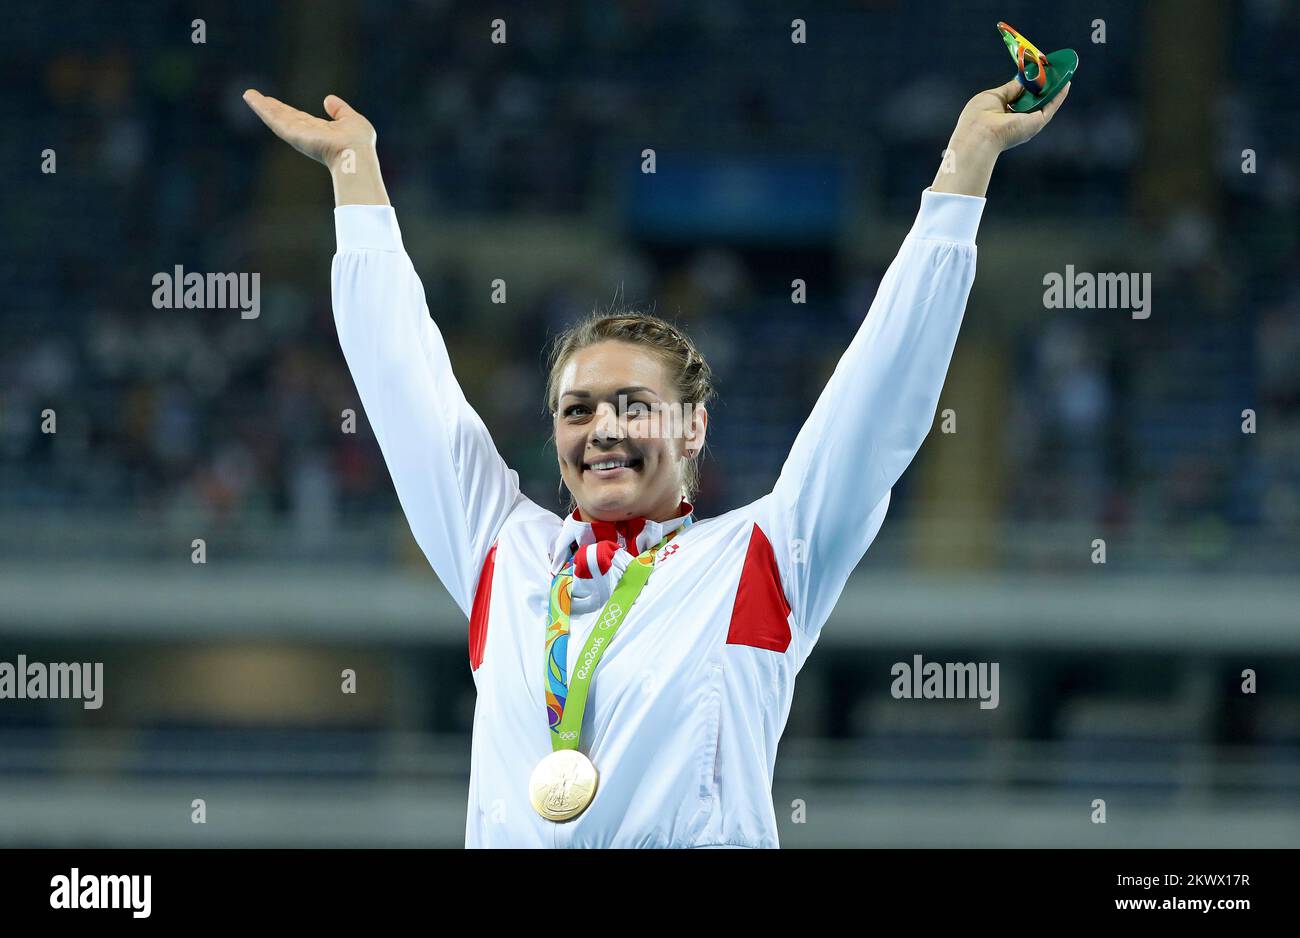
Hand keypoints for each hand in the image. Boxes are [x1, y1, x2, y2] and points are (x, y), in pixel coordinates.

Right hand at [242, 90, 374, 170]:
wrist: (356, 154)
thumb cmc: (359, 142)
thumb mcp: (351, 119)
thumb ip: (340, 110)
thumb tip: (328, 99)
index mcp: (320, 131)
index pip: (300, 119)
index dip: (287, 111)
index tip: (274, 103)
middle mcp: (306, 134)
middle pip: (284, 117)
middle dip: (270, 108)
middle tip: (253, 97)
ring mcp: (298, 134)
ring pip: (276, 117)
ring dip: (261, 106)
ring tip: (248, 94)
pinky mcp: (292, 133)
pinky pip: (274, 118)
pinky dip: (262, 108)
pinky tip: (251, 98)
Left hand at [931, 78, 1070, 197]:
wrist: (980, 134)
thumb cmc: (979, 117)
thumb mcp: (994, 96)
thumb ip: (1010, 88)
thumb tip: (1022, 80)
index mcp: (1004, 115)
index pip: (1018, 98)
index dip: (1026, 86)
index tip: (1033, 73)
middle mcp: (1017, 120)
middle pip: (1033, 100)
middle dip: (1042, 86)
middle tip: (1051, 70)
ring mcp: (1028, 122)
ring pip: (1045, 103)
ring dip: (1054, 88)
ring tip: (1062, 72)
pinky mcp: (1037, 123)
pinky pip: (1051, 106)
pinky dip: (1059, 95)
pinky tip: (1066, 83)